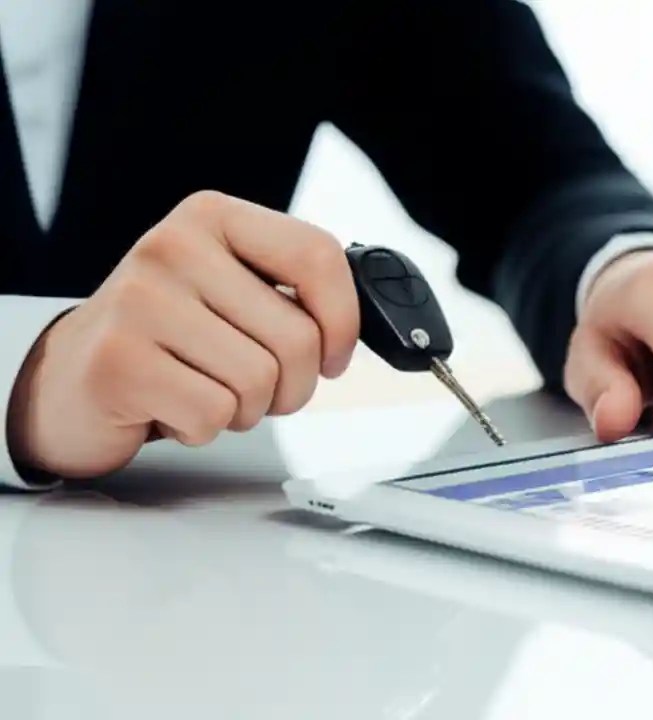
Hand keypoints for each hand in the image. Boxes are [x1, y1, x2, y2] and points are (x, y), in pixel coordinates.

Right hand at [6, 191, 358, 477]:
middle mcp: (173, 247)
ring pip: (259, 381)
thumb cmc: (172, 337)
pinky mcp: (118, 361)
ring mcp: (139, 301)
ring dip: (248, 409)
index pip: (317, 254)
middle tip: (261, 389)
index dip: (344, 319)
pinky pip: (214, 414)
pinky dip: (206, 428)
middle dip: (293, 385)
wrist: (73, 376)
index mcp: (213, 217)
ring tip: (207, 391)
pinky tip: (172, 407)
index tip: (335, 356)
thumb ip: (295, 292)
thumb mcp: (233, 290)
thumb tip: (384, 320)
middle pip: (297, 336)